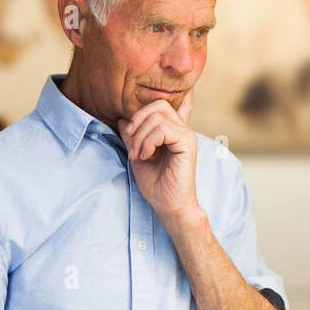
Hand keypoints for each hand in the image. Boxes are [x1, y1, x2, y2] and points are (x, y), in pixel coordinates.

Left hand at [118, 91, 199, 224]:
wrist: (168, 204)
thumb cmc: (156, 183)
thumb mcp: (137, 154)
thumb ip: (132, 136)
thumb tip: (122, 119)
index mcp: (173, 130)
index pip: (161, 105)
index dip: (141, 112)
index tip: (129, 133)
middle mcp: (182, 129)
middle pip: (158, 105)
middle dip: (138, 121)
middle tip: (131, 144)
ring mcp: (187, 135)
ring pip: (157, 117)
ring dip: (140, 136)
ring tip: (138, 155)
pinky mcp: (187, 143)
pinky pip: (162, 129)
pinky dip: (148, 142)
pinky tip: (146, 156)